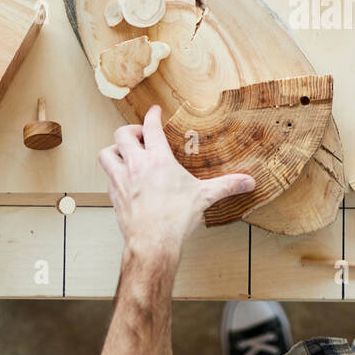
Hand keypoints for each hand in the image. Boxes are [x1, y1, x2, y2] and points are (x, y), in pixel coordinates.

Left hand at [97, 105, 254, 265]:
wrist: (153, 243)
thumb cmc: (175, 219)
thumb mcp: (204, 197)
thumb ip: (226, 185)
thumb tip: (248, 182)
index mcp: (158, 159)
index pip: (150, 126)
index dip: (152, 115)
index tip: (155, 111)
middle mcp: (136, 165)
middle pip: (121, 135)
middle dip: (130, 130)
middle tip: (140, 135)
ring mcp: (121, 180)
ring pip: (106, 154)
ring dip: (114, 150)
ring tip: (125, 153)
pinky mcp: (114, 196)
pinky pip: (108, 177)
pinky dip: (114, 173)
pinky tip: (124, 179)